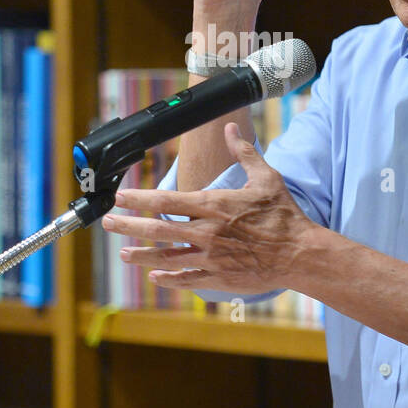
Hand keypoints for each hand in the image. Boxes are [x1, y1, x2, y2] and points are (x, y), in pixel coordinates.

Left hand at [100, 123, 315, 293]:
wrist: (300, 253)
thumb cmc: (284, 214)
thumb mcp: (266, 177)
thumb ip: (243, 152)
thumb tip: (230, 128)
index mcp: (213, 206)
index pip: (165, 201)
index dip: (137, 198)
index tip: (119, 197)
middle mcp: (206, 233)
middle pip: (157, 230)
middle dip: (128, 226)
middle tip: (107, 224)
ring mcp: (211, 258)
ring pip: (166, 258)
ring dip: (142, 256)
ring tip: (124, 254)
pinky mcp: (219, 277)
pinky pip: (186, 279)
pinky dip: (167, 278)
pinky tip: (154, 275)